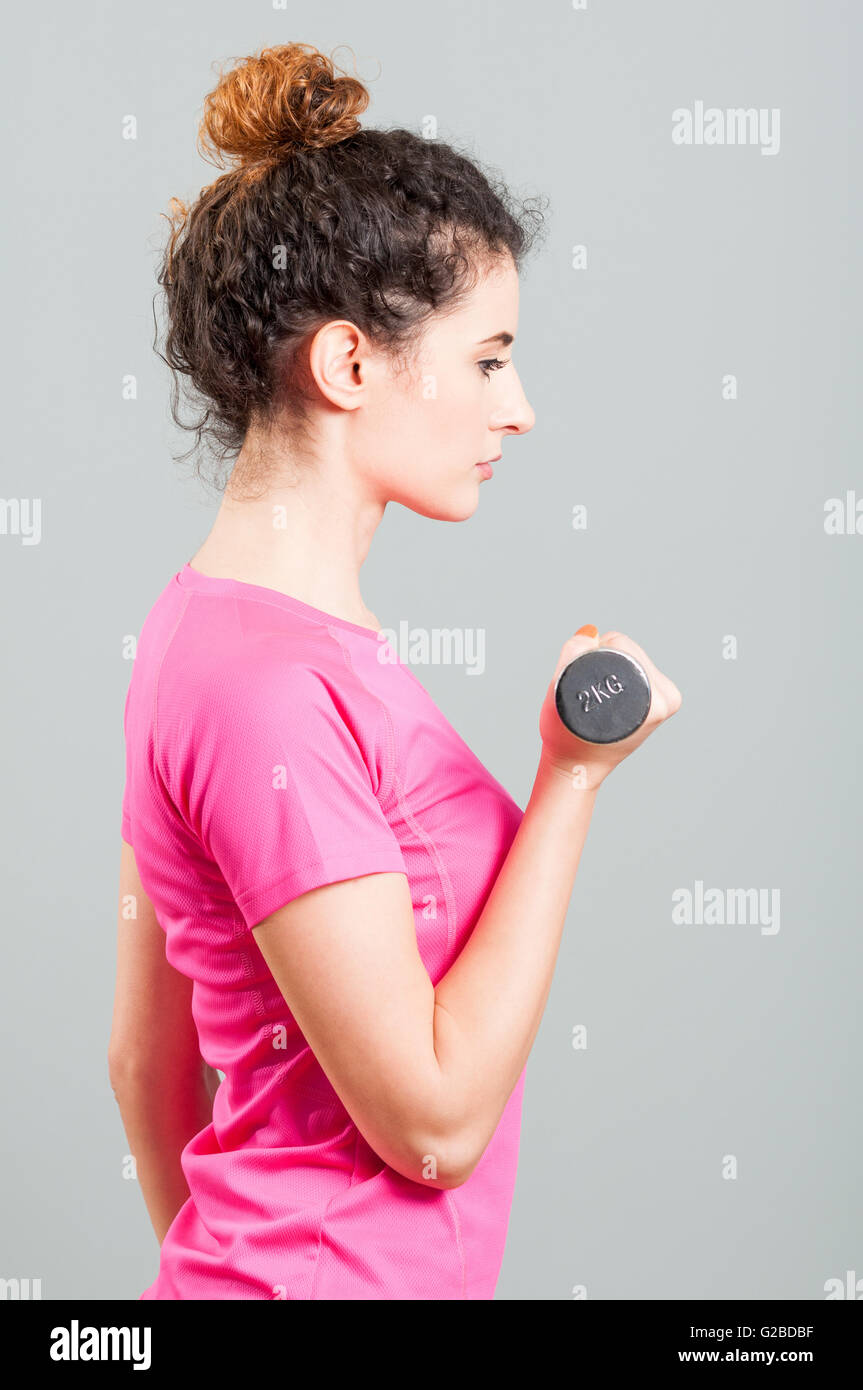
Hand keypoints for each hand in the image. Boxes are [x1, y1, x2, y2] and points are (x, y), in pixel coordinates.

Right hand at [539, 627, 681, 789]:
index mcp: (657, 698)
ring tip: (595, 694)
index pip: (622, 645)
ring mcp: (665, 701)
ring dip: (608, 663)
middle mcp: (666, 699)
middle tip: (586, 692)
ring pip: (630, 655)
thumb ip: (573, 655)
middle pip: (628, 648)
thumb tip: (592, 632)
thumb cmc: (566, 737)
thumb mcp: (560, 693)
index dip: (592, 650)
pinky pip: (633, 666)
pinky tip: (606, 691)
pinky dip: (615, 670)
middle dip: (601, 657)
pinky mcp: (660, 702)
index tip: (577, 680)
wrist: (576, 767)